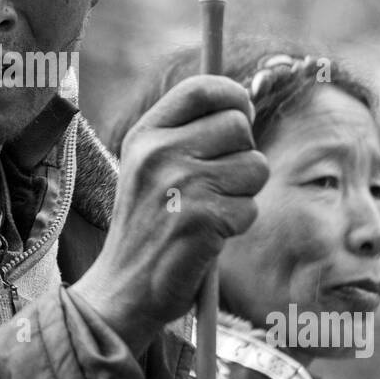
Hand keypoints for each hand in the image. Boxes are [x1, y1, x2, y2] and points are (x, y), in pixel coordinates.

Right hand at [72, 75, 267, 353]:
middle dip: (242, 154)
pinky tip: (208, 236)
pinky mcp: (204, 218)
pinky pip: (251, 207)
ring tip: (209, 211)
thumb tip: (243, 105)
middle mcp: (160, 153)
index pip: (202, 89)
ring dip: (243, 193)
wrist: (124, 289)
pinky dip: (237, 225)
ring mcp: (182, 184)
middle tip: (219, 182)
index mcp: (144, 135)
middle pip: (239, 126)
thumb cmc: (147, 226)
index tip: (243, 113)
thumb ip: (185, 134)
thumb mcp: (148, 168)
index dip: (233, 96)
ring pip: (255, 166)